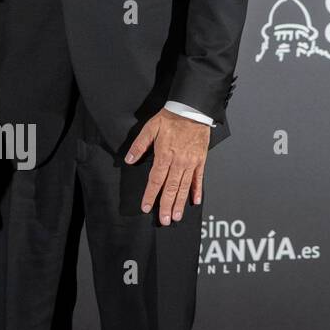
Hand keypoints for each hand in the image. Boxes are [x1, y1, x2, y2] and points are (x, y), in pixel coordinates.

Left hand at [124, 108, 209, 224]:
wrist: (192, 109)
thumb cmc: (171, 118)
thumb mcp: (150, 128)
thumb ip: (139, 145)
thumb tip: (129, 160)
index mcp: (164, 155)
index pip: (155, 180)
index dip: (150, 195)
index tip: (146, 207)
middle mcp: (178, 162)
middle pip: (171, 188)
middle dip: (167, 206)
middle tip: (165, 220)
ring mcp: (191, 162)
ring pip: (184, 187)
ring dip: (180, 203)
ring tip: (177, 216)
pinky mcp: (201, 160)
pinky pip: (199, 178)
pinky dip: (197, 190)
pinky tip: (195, 201)